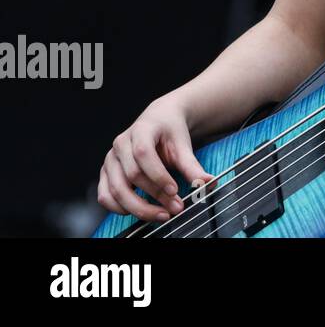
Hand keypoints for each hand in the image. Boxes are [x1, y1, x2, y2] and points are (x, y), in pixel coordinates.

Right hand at [98, 92, 214, 221]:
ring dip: (138, 207)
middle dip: (154, 196)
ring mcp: (111, 159)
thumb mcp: (183, 145)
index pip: (144, 154)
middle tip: (174, 208)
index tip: (176, 191)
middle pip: (131, 175)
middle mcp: (121, 144)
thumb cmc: (170, 131)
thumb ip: (193, 166)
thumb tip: (208, 183)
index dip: (158, 176)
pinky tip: (139, 212)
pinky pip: (105, 195)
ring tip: (162, 215)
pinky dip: (119, 208)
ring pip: (116, 189)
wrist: (159, 120)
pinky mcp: (106, 173)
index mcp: (141, 130)